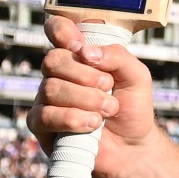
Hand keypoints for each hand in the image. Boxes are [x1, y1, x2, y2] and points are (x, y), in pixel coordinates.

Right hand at [26, 15, 159, 177]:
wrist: (133, 147)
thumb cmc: (132, 109)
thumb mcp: (137, 76)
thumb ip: (117, 56)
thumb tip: (85, 52)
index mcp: (79, 57)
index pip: (57, 30)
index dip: (62, 32)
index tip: (80, 47)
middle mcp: (59, 75)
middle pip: (53, 60)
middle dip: (85, 75)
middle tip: (108, 88)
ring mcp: (47, 99)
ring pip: (50, 88)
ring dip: (86, 100)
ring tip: (107, 111)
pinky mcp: (41, 126)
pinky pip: (44, 115)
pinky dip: (72, 119)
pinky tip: (92, 124)